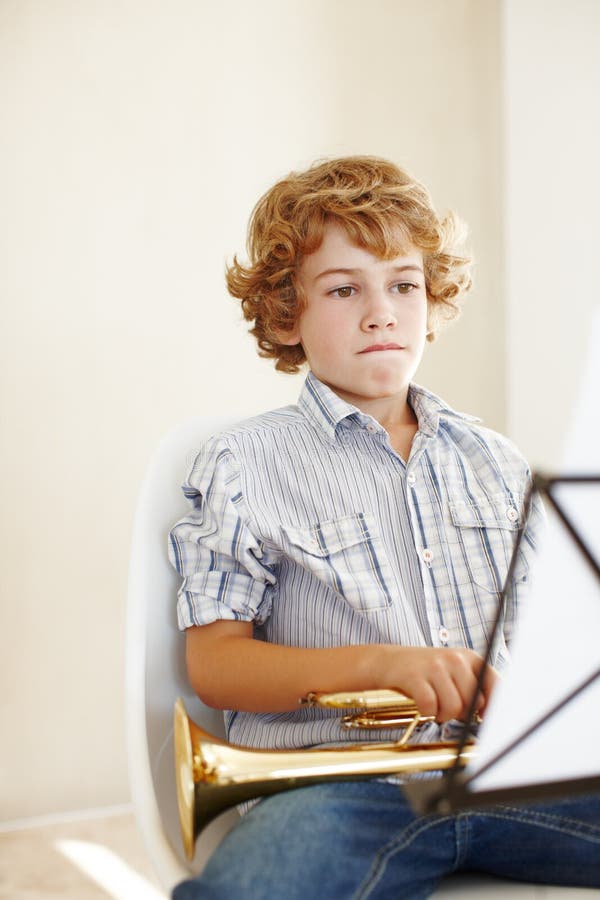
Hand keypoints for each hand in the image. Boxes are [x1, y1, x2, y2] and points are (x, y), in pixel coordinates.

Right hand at [378, 646, 496, 723]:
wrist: (389, 661)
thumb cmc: (426, 672)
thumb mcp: (454, 671)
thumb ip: (474, 687)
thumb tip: (490, 713)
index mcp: (469, 657)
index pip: (495, 683)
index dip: (494, 706)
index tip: (485, 718)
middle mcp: (454, 658)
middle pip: (473, 701)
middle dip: (463, 713)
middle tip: (449, 708)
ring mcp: (434, 666)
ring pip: (454, 707)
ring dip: (443, 715)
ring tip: (435, 707)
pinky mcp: (415, 676)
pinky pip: (430, 706)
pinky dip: (427, 712)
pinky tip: (423, 706)